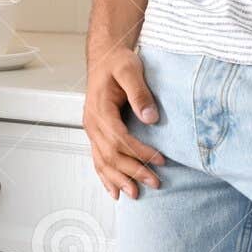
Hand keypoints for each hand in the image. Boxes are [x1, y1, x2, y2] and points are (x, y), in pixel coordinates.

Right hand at [82, 46, 164, 200]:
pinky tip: (114, 190)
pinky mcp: (95, 133)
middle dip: (132, 170)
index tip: (160, 159)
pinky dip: (105, 177)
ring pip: (102, 161)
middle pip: (110, 154)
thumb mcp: (130, 69)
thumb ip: (139, 93)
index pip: (119, 137)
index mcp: (100, 108)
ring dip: (119, 179)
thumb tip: (150, 118)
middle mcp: (92, 122)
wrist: (104, 57)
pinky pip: (97, 159)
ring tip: (135, 194)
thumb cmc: (117, 62)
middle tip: (155, 182)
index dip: (140, 151)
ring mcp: (91, 129)